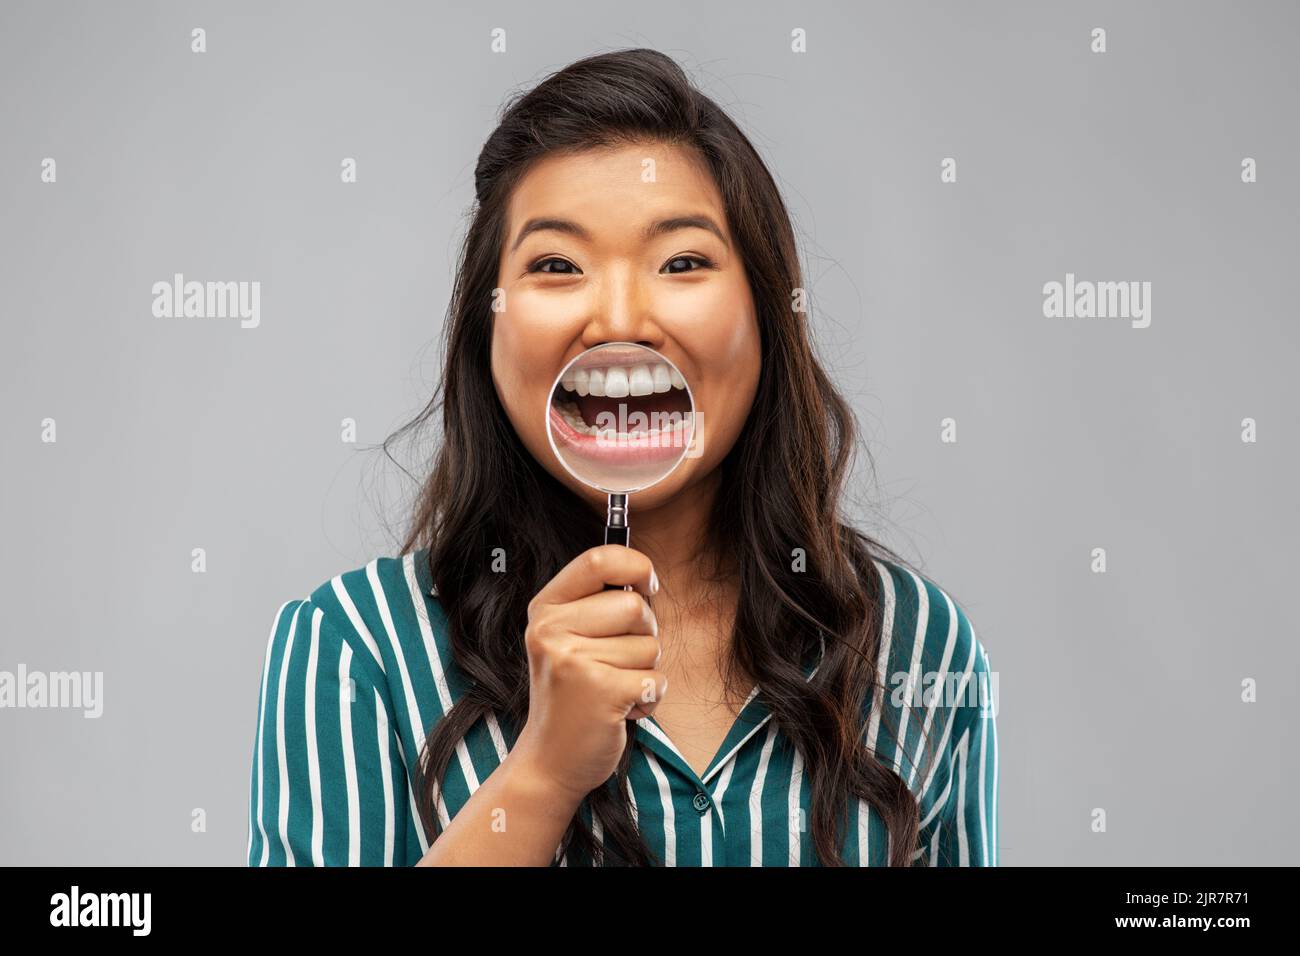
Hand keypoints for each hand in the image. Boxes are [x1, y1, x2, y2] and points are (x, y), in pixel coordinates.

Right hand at [512, 544, 665, 801]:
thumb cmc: (571, 695)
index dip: (636, 565)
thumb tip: (645, 576)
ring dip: (644, 671)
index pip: (599, 558)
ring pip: (650, 645)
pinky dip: (649, 698)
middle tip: (618, 662)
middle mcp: (551, 630)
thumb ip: (597, 603)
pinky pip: (655, 679)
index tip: (648, 586)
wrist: (549, 761)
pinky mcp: (600, 691)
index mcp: (545, 608)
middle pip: (635, 605)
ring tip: (612, 690)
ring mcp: (572, 661)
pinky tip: (621, 710)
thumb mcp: (568, 639)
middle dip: (644, 635)